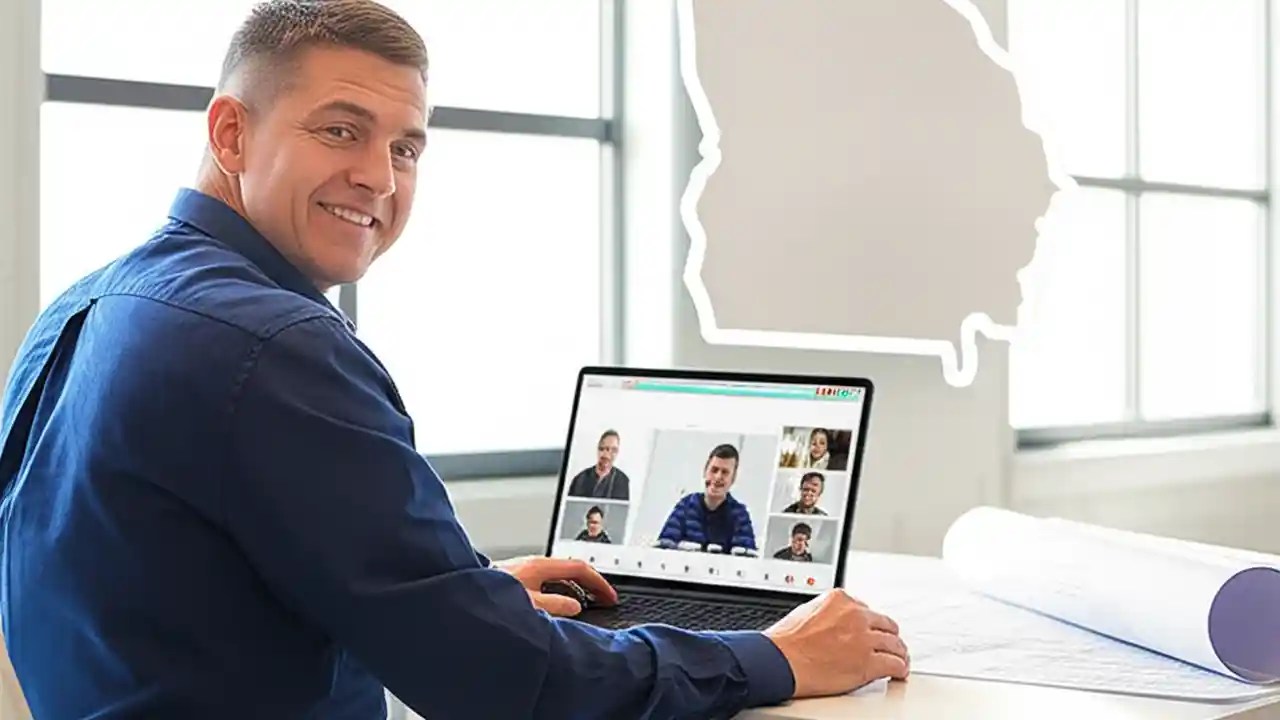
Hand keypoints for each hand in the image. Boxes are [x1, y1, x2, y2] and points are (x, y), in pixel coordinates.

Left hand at [494, 556, 618, 617]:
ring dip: (570, 592)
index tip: (610, 596)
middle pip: (569, 571)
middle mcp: (530, 565)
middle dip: (588, 585)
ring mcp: (521, 572)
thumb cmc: (487, 597)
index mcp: (539, 565)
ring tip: (581, 608)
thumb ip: (556, 606)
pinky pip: (542, 587)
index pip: (580, 567)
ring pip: (555, 579)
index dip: (599, 582)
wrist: (459, 598)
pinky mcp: (512, 583)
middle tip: (601, 600)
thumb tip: (575, 607)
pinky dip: (555, 596)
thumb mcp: (530, 605)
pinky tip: (552, 612)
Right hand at [763, 589, 909, 697]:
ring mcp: (864, 639)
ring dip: (898, 653)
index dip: (871, 625)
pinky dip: (900, 669)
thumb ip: (829, 613)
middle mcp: (856, 615)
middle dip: (888, 636)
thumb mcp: (808, 611)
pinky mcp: (868, 662)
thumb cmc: (786, 641)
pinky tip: (899, 672)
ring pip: (895, 644)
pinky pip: (894, 664)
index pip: (867, 610)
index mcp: (841, 599)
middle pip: (886, 625)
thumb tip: (836, 622)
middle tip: (890, 645)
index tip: (872, 632)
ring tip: (899, 659)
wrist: (780, 661)